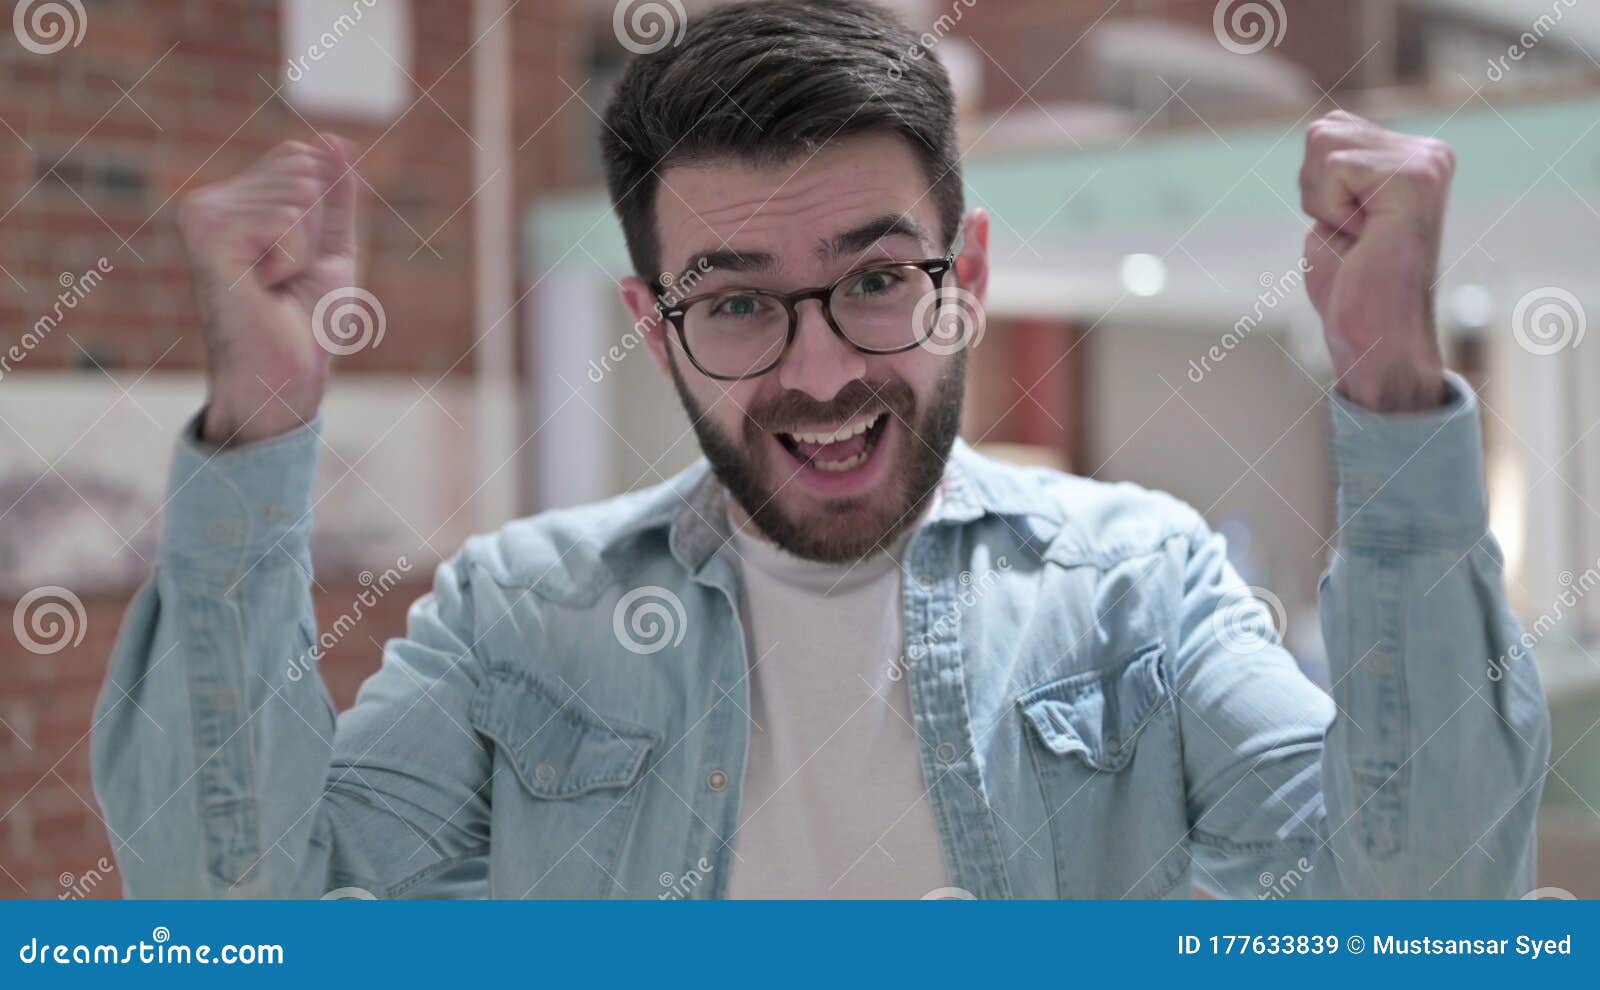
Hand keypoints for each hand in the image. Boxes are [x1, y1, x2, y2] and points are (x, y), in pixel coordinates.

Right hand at [177, 136, 358, 445]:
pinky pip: (283, 220)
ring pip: (295, 197)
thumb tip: (335, 138)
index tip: (296, 261)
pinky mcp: (205, 233)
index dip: (320, 214)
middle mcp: (210, 202)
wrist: (288, 372)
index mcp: (235, 201)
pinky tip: (260, 286)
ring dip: (302, 250)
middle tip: (285, 278)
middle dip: (313, 231)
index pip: (301, 158)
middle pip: (301, 172)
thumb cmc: (307, 320)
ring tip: (272, 284)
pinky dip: (290, 258)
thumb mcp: (333, 246)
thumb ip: (335, 194)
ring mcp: (202, 214)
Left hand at [1299, 110, 1452, 412]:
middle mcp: (1429, 153)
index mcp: (1414, 158)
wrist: (1378, 340)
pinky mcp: (1415, 178)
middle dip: (1316, 191)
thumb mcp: (1334, 215)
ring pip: (1323, 142)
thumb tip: (1322, 131)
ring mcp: (1427, 162)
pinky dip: (1331, 211)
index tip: (1353, 232)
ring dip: (1322, 202)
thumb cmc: (1351, 288)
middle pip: (1323, 131)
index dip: (1318, 189)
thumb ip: (1335, 172)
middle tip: (1353, 237)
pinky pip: (1333, 168)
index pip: (1329, 130)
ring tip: (1359, 238)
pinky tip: (1363, 239)